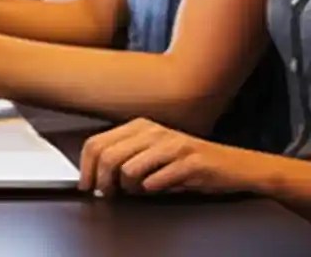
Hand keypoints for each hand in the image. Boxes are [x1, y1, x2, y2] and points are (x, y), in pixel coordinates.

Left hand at [79, 118, 262, 197]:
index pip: (96, 143)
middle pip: (108, 157)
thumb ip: (126, 155)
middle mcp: (153, 131)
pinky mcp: (189, 163)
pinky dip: (151, 191)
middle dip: (103, 182)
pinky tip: (160, 189)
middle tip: (109, 194)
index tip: (86, 185)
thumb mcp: (154, 151)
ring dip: (129, 188)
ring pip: (128, 170)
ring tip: (141, 190)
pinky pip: (154, 183)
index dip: (86, 168)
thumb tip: (95, 174)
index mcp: (140, 126)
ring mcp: (172, 145)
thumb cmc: (191, 161)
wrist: (236, 165)